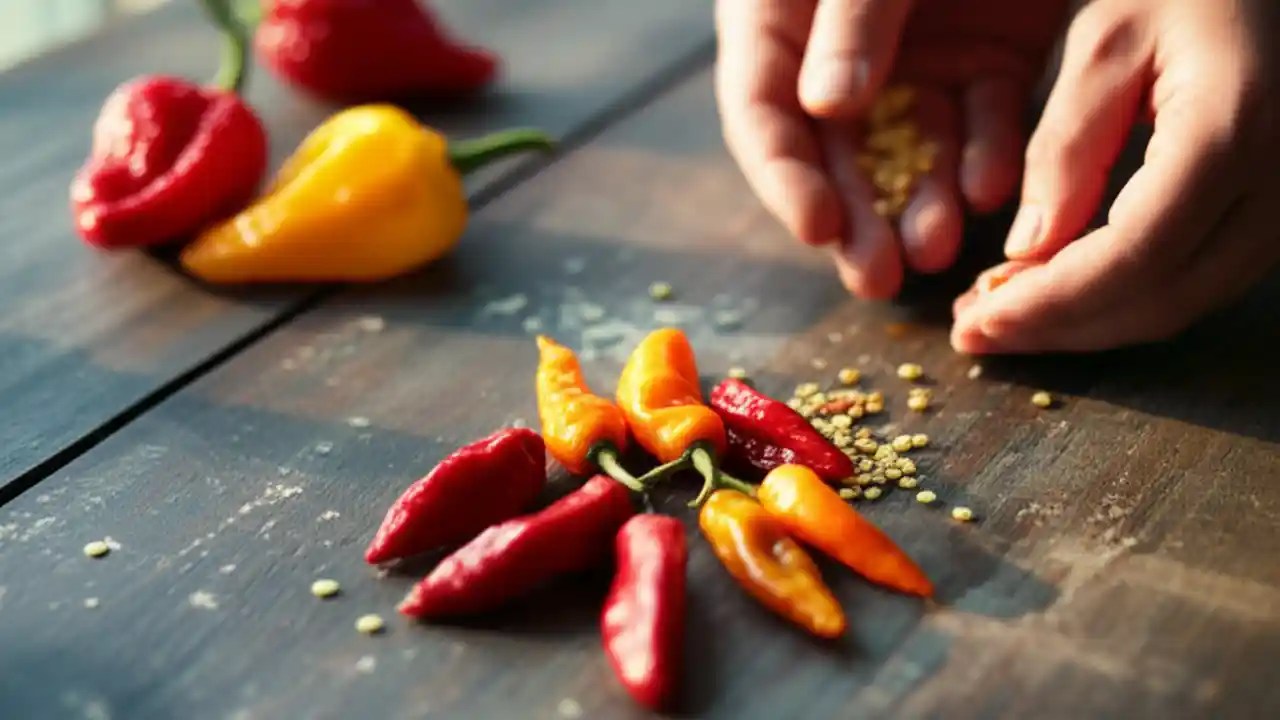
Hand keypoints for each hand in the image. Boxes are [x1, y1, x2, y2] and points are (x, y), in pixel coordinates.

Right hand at [715, 0, 1068, 297]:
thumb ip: (849, 16)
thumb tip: (831, 109)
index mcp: (778, 23)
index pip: (763, 116)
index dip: (784, 179)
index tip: (815, 229)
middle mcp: (838, 56)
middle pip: (833, 156)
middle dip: (855, 220)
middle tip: (877, 279)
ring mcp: (913, 60)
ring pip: (910, 153)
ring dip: (922, 204)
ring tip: (938, 246)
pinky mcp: (985, 57)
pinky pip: (982, 122)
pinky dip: (986, 157)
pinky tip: (992, 186)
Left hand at [952, 0, 1279, 352]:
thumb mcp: (1105, 44)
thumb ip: (1065, 149)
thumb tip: (1026, 254)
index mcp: (1230, 133)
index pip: (1134, 255)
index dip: (1051, 301)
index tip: (978, 321)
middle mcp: (1274, 184)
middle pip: (1157, 299)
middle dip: (1057, 328)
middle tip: (974, 333)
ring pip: (1178, 305)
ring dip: (1083, 325)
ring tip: (999, 319)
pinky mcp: (1270, 216)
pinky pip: (1193, 283)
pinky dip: (1118, 301)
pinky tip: (1054, 294)